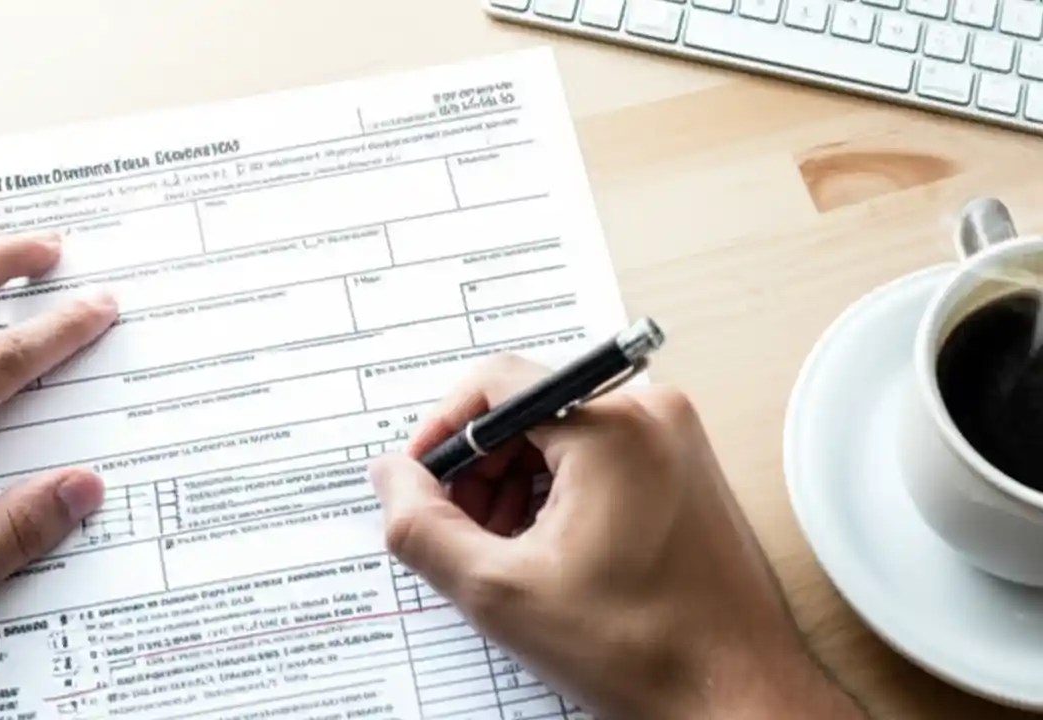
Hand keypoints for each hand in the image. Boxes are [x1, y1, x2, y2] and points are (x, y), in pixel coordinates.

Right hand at [369, 355, 867, 718]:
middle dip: (478, 468)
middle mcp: (651, 415)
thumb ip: (424, 529)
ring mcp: (673, 441)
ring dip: (513, 485)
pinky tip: (544, 551)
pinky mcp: (680, 470)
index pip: (495, 383)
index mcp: (612, 427)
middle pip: (527, 410)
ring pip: (559, 436)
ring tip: (502, 550)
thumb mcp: (501, 593)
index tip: (422, 480)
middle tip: (458, 529)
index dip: (441, 431)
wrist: (738, 697)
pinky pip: (596, 458)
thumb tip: (392, 479)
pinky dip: (556, 495)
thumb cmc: (647, 650)